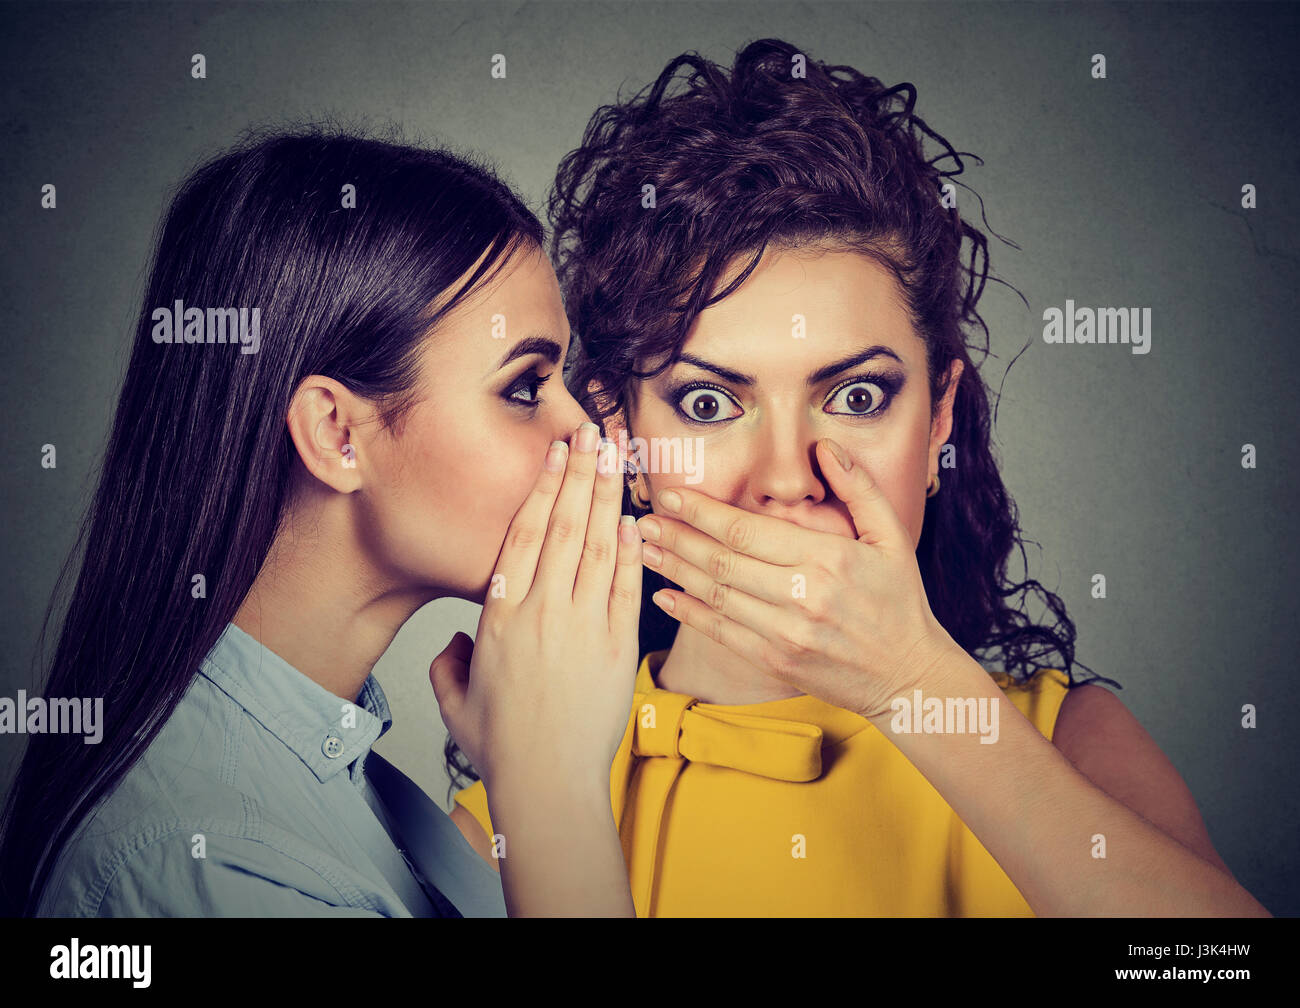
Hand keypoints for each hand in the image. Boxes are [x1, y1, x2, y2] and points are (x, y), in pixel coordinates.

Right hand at [429, 422, 642, 791]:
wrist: (548, 786)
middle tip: (593, 432)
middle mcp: (543, 612)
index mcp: (500, 617)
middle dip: (580, 473)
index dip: (541, 487)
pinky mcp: (619, 648)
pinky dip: (630, 551)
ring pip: (597, 546)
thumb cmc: (504, 749)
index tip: (554, 453)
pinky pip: (626, 587)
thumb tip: (455, 644)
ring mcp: (584, 626)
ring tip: (617, 457)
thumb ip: (449, 665)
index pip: (523, 535)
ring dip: (607, 497)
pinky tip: (634, 519)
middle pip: (563, 525)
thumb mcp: (456, 703)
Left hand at [637, 437, 957, 718]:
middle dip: (677, 537)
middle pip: (722, 561)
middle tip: (644, 520)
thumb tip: (825, 448)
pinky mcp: (776, 661)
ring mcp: (786, 633)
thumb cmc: (900, 602)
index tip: (671, 496)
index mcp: (828, 559)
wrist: (908, 677)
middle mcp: (803, 596)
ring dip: (675, 570)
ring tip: (644, 550)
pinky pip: (721, 632)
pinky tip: (664, 595)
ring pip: (715, 595)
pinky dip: (688, 613)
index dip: (702, 511)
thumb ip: (860, 489)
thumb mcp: (893, 538)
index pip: (748, 529)